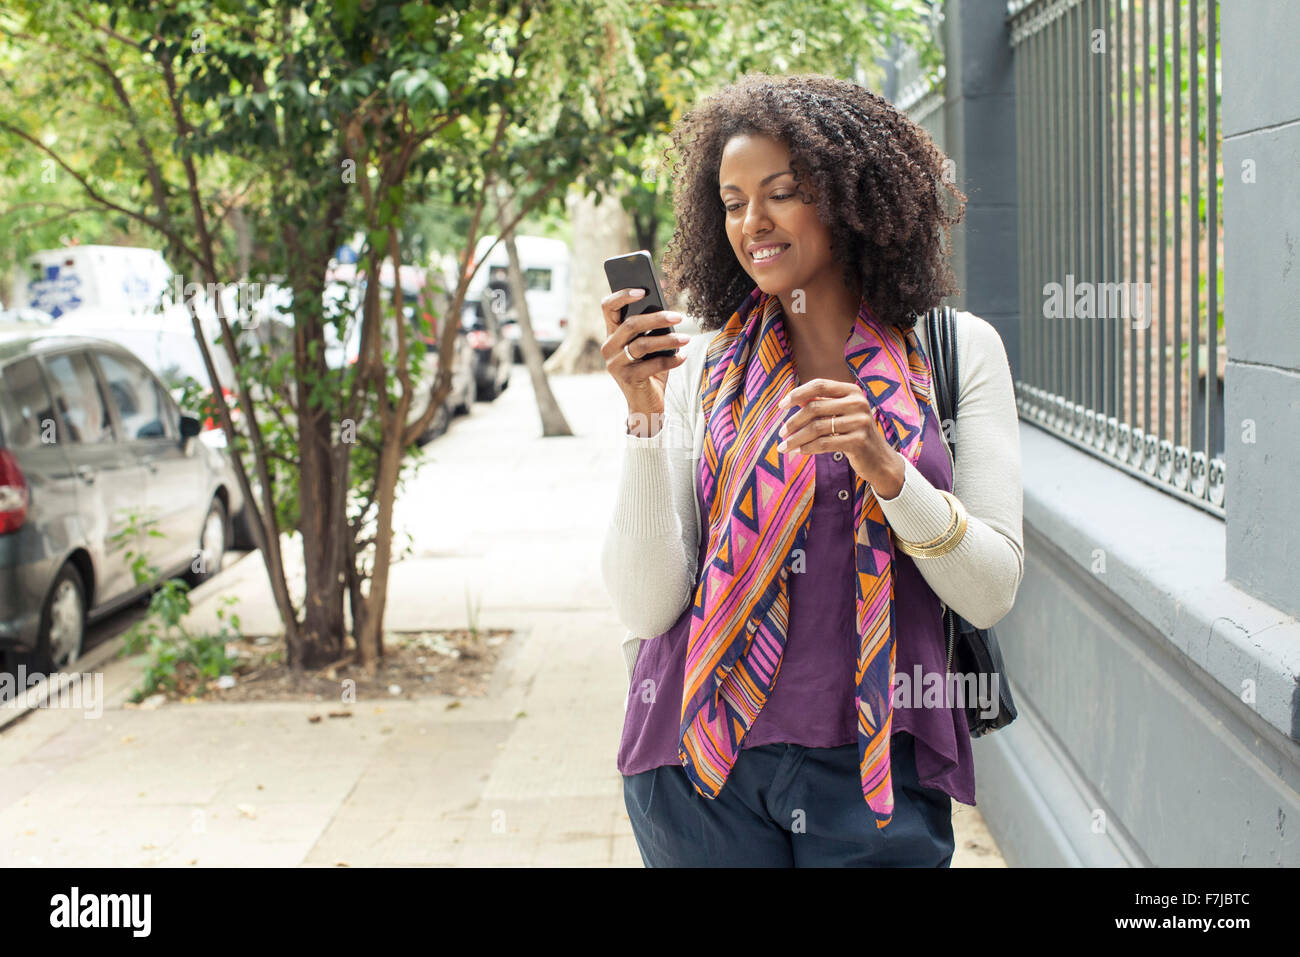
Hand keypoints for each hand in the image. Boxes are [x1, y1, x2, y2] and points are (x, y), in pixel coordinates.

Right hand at [600, 288, 690, 434]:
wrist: (646, 405)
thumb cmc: (650, 370)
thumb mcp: (649, 348)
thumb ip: (652, 330)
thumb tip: (668, 312)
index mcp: (612, 335)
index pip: (608, 307)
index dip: (622, 295)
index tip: (643, 290)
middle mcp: (608, 348)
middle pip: (630, 324)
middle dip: (657, 318)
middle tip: (679, 316)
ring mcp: (616, 364)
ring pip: (642, 344)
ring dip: (668, 340)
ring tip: (687, 338)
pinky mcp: (628, 379)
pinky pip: (652, 365)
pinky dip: (671, 360)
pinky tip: (683, 357)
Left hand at [775, 378, 906, 497]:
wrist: (879, 459)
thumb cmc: (854, 433)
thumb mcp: (840, 414)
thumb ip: (821, 405)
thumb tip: (794, 400)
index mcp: (852, 391)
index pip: (819, 385)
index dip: (798, 393)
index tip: (781, 406)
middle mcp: (858, 403)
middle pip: (814, 408)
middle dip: (793, 422)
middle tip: (781, 433)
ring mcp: (860, 422)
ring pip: (817, 428)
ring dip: (796, 439)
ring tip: (784, 447)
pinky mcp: (859, 441)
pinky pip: (825, 443)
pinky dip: (808, 448)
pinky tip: (799, 452)